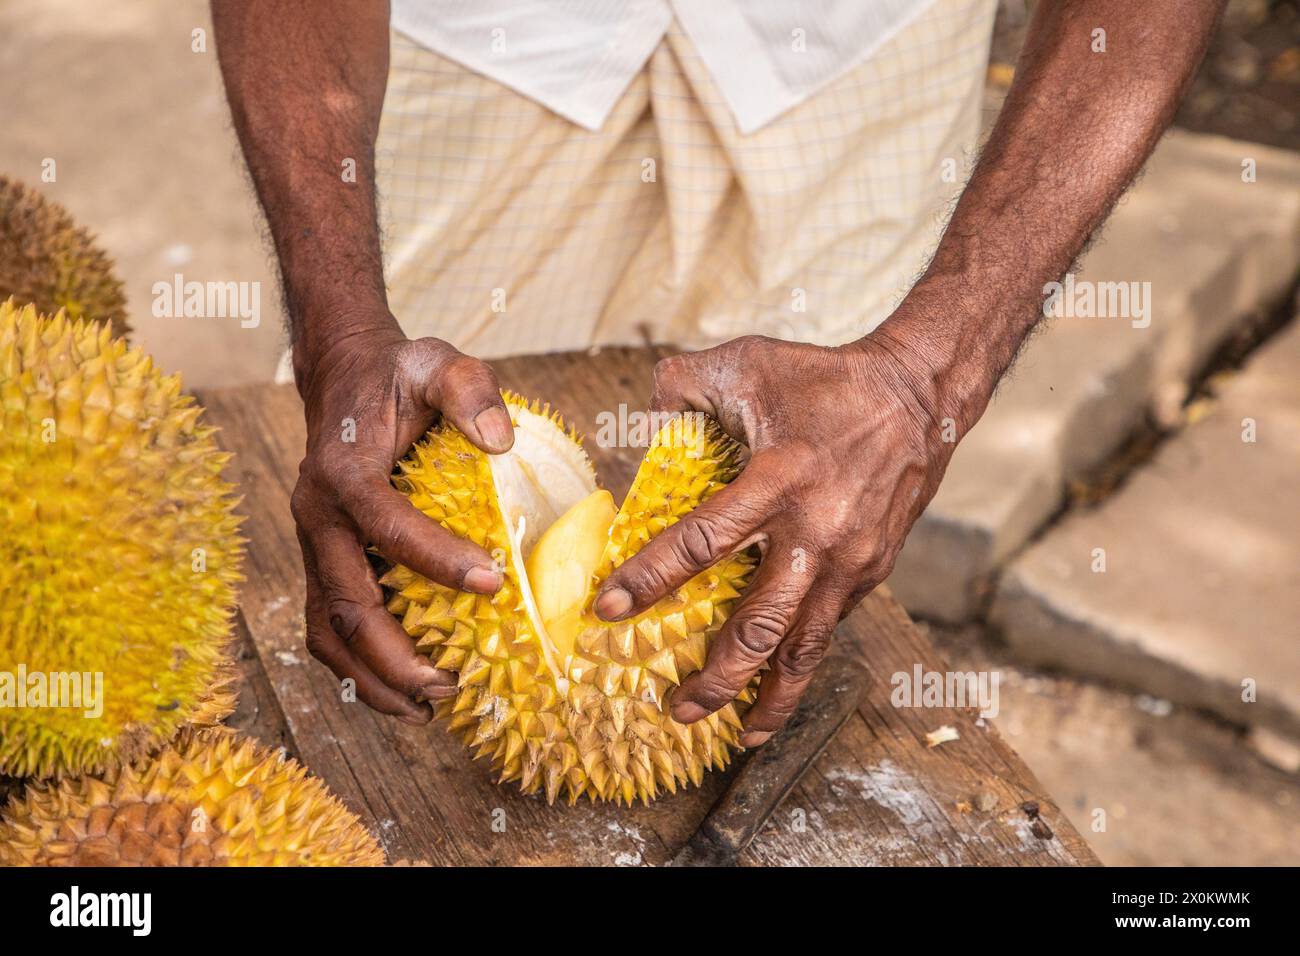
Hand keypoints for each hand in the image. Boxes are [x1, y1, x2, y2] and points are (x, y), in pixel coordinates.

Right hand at [290, 316, 514, 723]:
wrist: (343, 377)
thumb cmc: (398, 375)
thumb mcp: (437, 362)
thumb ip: (469, 389)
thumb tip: (502, 440)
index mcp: (343, 471)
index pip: (384, 523)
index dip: (434, 558)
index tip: (493, 584)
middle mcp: (317, 515)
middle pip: (344, 601)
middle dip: (394, 654)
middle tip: (451, 685)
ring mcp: (314, 545)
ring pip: (327, 629)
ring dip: (372, 677)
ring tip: (427, 709)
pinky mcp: (323, 562)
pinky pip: (329, 627)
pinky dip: (359, 668)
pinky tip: (404, 692)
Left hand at [593, 333, 956, 744]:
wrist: (919, 394)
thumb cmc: (824, 377)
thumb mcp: (746, 361)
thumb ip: (679, 385)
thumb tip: (636, 420)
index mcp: (778, 477)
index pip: (702, 541)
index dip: (651, 579)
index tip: (607, 609)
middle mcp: (816, 530)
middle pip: (759, 624)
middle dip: (715, 677)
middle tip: (674, 708)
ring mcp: (850, 558)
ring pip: (805, 646)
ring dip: (767, 695)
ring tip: (735, 734)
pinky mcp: (873, 569)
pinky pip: (829, 625)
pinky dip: (801, 660)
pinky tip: (777, 681)